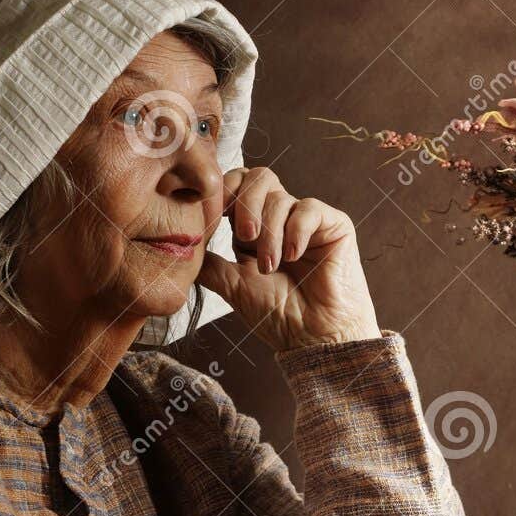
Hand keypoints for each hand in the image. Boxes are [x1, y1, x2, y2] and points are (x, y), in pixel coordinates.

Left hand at [198, 166, 379, 350]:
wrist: (314, 338)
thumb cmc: (279, 316)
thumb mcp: (233, 286)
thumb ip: (209, 263)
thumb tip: (182, 246)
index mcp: (254, 229)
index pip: (236, 186)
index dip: (223, 193)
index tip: (215, 217)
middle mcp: (280, 219)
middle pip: (258, 177)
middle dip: (246, 204)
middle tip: (245, 237)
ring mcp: (306, 220)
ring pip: (280, 197)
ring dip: (270, 234)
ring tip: (271, 266)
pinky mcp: (333, 225)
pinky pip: (308, 208)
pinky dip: (296, 231)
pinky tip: (294, 257)